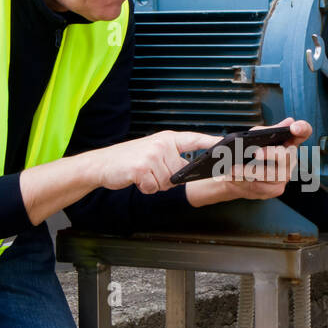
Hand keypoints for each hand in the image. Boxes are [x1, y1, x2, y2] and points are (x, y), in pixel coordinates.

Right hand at [96, 129, 221, 193]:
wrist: (101, 164)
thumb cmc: (128, 160)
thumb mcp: (153, 153)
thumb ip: (171, 159)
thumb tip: (188, 171)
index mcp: (167, 139)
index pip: (194, 139)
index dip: (211, 142)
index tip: (226, 145)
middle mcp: (161, 144)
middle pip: (179, 173)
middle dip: (166, 179)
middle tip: (149, 171)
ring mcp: (152, 155)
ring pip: (167, 183)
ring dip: (154, 184)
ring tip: (141, 174)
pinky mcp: (142, 168)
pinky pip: (154, 187)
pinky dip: (145, 188)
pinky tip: (136, 179)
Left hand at [210, 117, 312, 200]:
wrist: (234, 173)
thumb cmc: (247, 151)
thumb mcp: (255, 137)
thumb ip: (269, 130)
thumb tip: (290, 120)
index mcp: (288, 141)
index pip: (303, 132)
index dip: (302, 129)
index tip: (293, 127)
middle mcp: (290, 158)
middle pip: (286, 155)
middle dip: (270, 153)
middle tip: (255, 152)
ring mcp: (285, 175)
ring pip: (271, 174)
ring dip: (249, 171)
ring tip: (234, 168)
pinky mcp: (276, 189)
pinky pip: (261, 186)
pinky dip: (244, 181)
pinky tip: (233, 177)